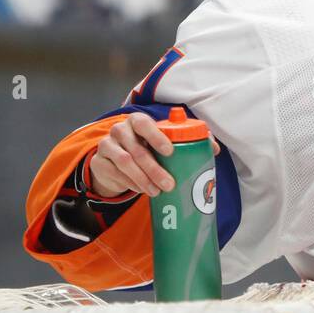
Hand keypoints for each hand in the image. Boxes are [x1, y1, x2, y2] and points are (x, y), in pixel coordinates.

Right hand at [88, 112, 219, 197]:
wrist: (116, 161)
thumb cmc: (147, 148)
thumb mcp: (163, 142)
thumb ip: (188, 140)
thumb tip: (214, 149)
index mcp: (137, 121)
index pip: (145, 123)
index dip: (157, 136)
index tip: (170, 151)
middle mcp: (120, 130)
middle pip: (136, 149)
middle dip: (154, 168)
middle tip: (169, 184)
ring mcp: (106, 145)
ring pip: (124, 163)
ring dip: (143, 179)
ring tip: (157, 192)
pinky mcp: (99, 163)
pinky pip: (114, 174)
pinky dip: (130, 184)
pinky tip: (142, 191)